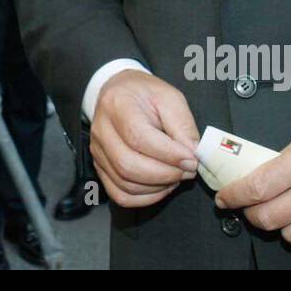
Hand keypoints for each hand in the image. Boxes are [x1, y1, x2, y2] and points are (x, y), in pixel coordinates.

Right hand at [90, 70, 199, 207]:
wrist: (121, 93)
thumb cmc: (146, 95)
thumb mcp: (170, 98)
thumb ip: (183, 125)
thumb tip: (193, 155)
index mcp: (117, 105)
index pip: (138, 137)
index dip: (168, 154)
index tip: (191, 159)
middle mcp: (101, 130)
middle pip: (128, 165)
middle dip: (165, 174)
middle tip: (187, 170)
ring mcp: (98, 151)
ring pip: (125, 183)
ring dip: (158, 187)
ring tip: (176, 175)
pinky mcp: (101, 167)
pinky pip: (120, 194)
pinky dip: (145, 198)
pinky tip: (162, 186)